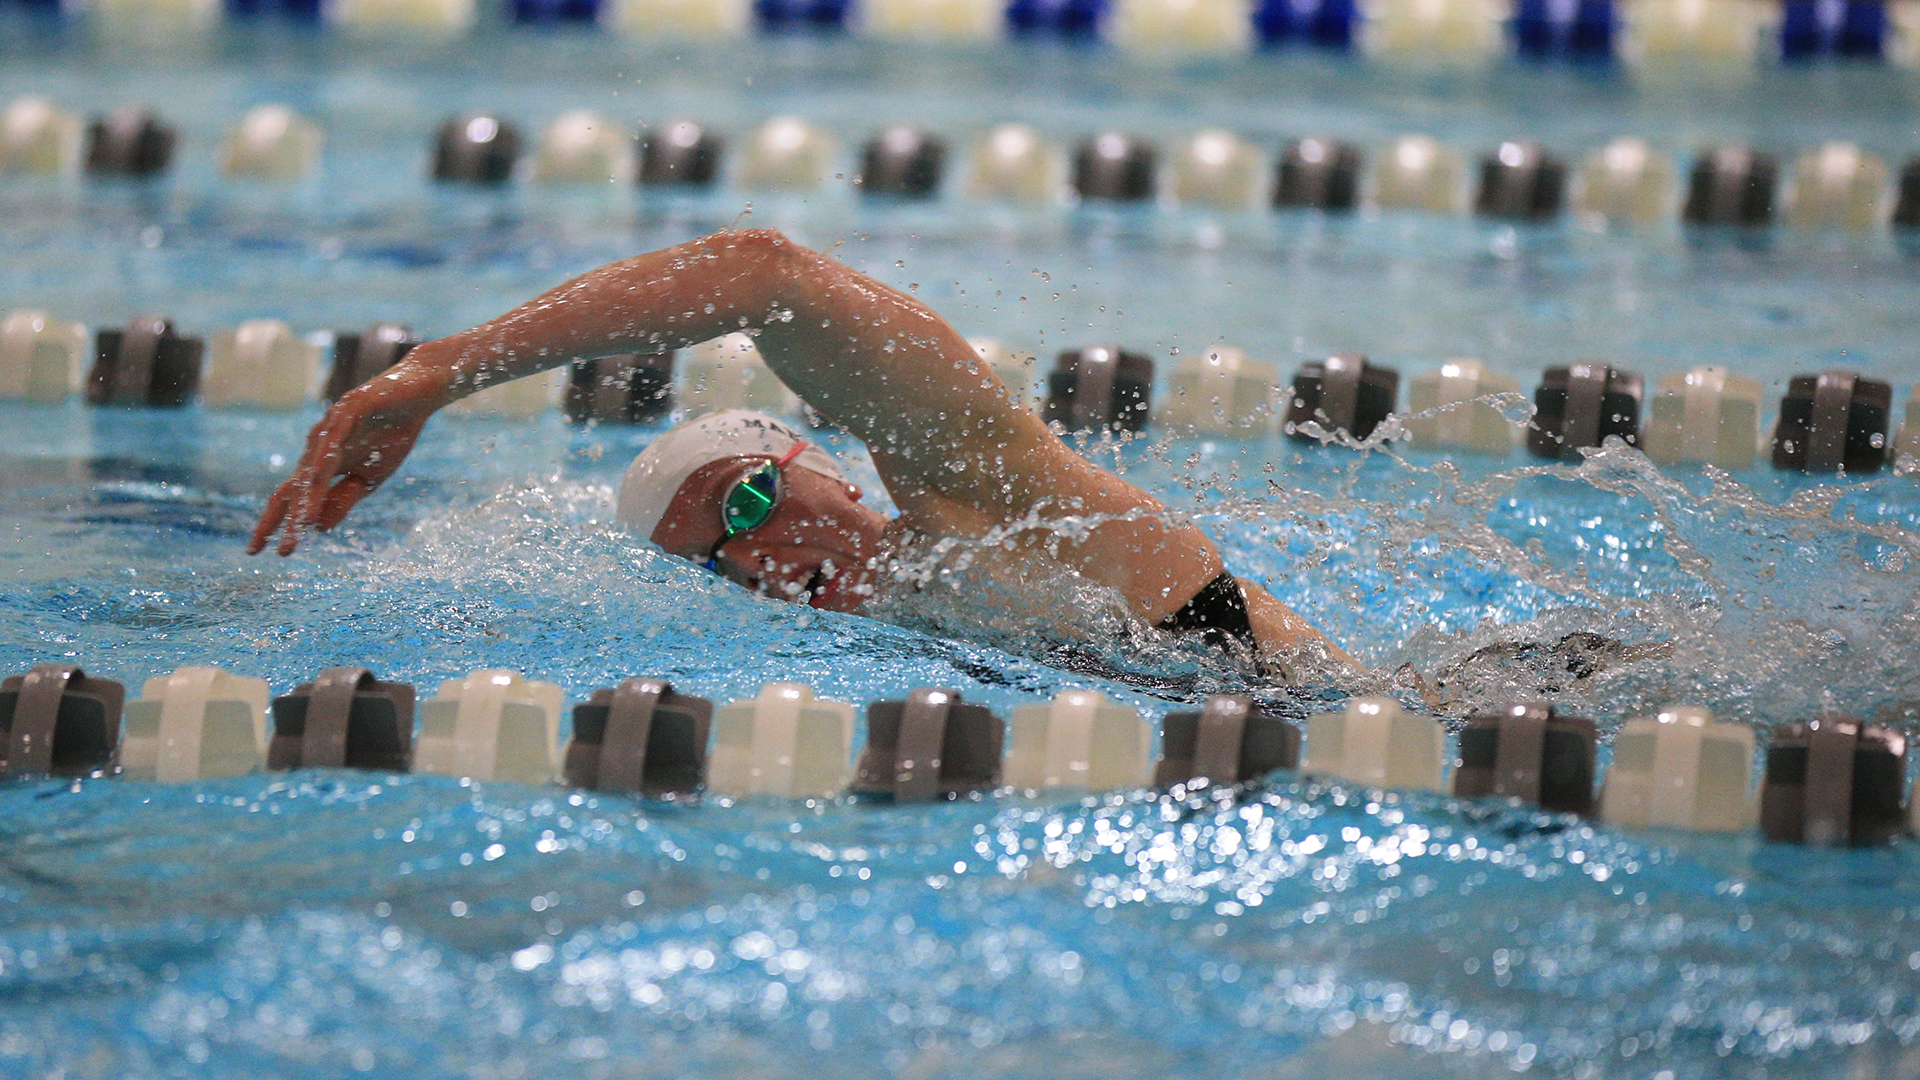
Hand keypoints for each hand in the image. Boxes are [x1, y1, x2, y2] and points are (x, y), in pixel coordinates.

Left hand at [248, 366, 441, 555]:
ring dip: (305, 499)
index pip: (292, 498)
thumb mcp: (371, 477)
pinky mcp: (347, 410)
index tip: (261, 552)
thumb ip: (344, 499)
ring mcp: (329, 427)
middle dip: (280, 519)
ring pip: (311, 470)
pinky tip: (317, 482)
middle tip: (271, 550)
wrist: (418, 395)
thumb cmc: (393, 433)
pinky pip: (332, 442)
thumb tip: (318, 528)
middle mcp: (318, 447)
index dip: (277, 523)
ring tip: (301, 524)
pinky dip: (323, 464)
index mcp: (323, 465)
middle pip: (292, 488)